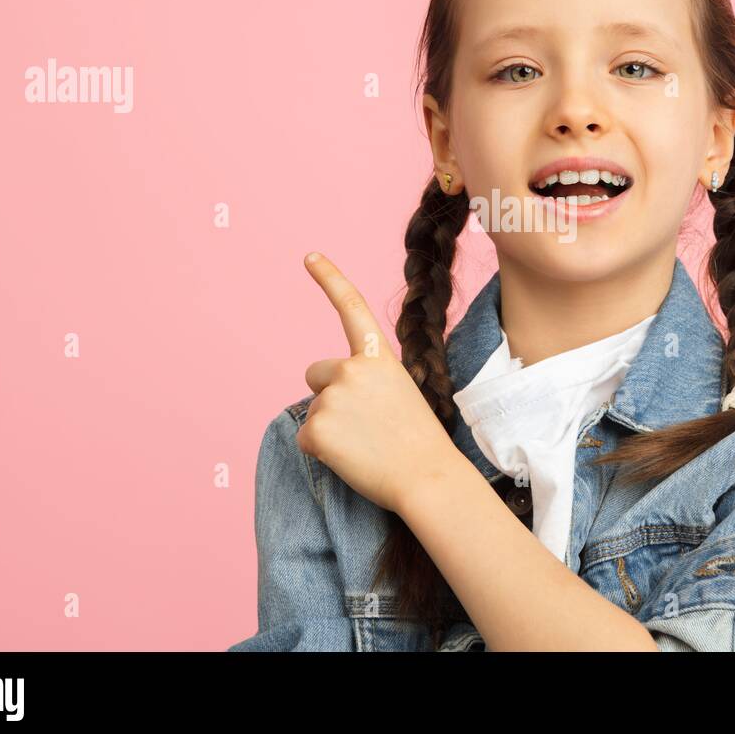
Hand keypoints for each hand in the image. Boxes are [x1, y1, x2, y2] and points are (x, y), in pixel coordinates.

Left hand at [296, 251, 466, 514]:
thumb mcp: (401, 394)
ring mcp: (331, 398)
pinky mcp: (316, 429)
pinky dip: (323, 452)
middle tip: (364, 424)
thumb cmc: (420, 442)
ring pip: (313, 411)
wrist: (428, 478)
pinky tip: (353, 458)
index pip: (351, 308)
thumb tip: (333, 395)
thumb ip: (368, 382)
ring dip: (332, 428)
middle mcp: (351, 369)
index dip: (330, 279)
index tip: (309, 256)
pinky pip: (306, 439)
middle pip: (316, 374)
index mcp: (378, 357)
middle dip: (329, 394)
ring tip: (367, 445)